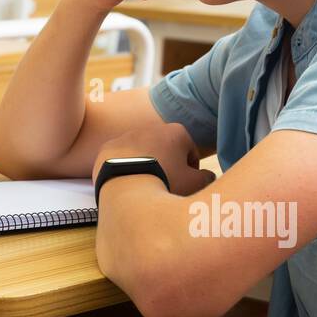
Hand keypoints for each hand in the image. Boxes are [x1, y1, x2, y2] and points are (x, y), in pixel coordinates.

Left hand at [91, 121, 214, 197]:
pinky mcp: (108, 147)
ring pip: (143, 154)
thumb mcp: (195, 183)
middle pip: (166, 152)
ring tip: (144, 188)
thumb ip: (207, 178)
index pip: (190, 154)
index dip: (191, 173)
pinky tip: (127, 184)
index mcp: (176, 132)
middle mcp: (151, 127)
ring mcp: (127, 135)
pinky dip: (125, 169)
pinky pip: (121, 159)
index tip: (184, 187)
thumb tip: (207, 176)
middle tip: (164, 188)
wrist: (125, 185)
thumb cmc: (165, 181)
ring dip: (146, 167)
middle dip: (167, 168)